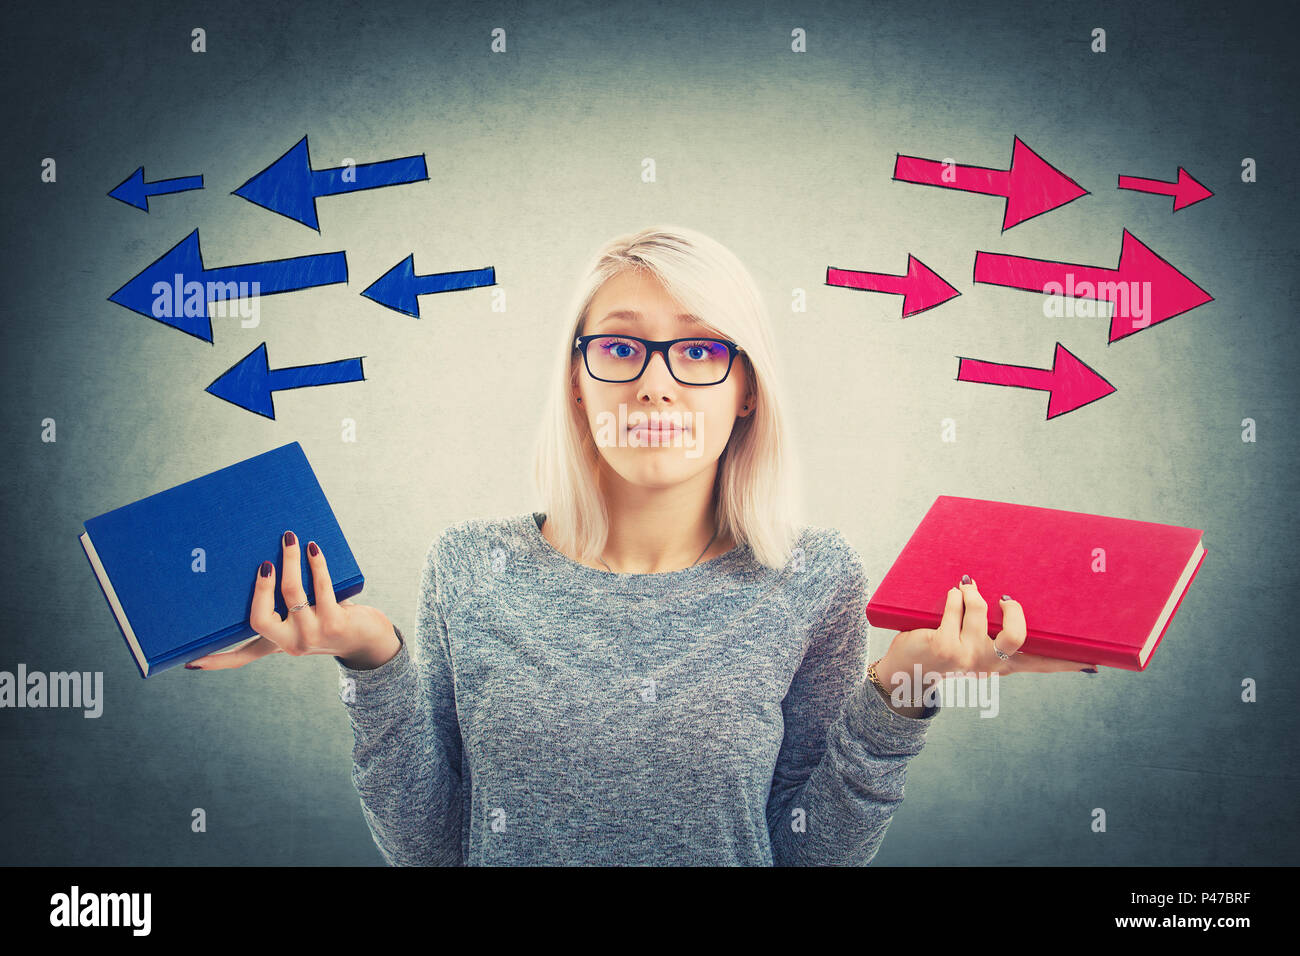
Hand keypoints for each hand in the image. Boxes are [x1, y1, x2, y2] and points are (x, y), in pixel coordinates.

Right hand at [187, 530, 396, 669]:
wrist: (370, 642)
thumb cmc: (333, 622)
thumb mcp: (306, 621)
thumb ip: (286, 608)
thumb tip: (264, 564)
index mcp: (278, 644)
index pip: (242, 656)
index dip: (216, 660)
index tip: (189, 662)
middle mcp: (291, 644)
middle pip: (260, 618)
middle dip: (260, 586)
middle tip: (264, 562)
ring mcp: (312, 635)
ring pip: (291, 594)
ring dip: (289, 561)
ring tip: (290, 540)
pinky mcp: (335, 622)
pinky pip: (320, 587)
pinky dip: (315, 564)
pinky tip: (313, 549)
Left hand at [876, 576, 1099, 702]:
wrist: (904, 674)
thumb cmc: (943, 651)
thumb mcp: (973, 645)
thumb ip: (994, 631)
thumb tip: (1015, 599)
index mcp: (1002, 664)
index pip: (1042, 664)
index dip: (1069, 662)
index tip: (1096, 662)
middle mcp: (989, 663)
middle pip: (1018, 636)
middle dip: (1013, 609)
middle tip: (1005, 598)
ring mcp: (966, 656)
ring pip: (981, 613)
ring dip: (972, 592)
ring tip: (966, 586)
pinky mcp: (944, 647)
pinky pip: (955, 608)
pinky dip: (953, 597)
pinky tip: (950, 596)